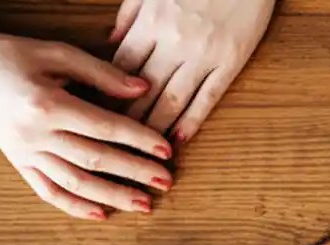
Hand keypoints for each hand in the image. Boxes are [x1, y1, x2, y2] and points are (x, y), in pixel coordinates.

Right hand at [0, 35, 174, 219]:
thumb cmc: (13, 56)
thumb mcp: (57, 53)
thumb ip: (101, 73)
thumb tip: (142, 90)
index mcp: (47, 104)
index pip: (103, 128)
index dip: (138, 140)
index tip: (165, 151)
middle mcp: (35, 134)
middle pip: (94, 159)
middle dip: (134, 173)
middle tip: (166, 181)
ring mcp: (25, 153)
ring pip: (75, 183)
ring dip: (113, 196)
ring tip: (144, 205)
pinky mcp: (18, 163)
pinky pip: (48, 192)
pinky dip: (75, 206)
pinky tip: (102, 215)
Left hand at [111, 0, 275, 141]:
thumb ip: (130, 12)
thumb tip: (111, 41)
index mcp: (152, 20)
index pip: (121, 66)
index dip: (107, 92)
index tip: (98, 111)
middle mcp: (174, 40)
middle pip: (142, 88)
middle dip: (126, 118)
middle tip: (115, 142)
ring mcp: (204, 53)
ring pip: (172, 98)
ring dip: (156, 126)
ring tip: (144, 147)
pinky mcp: (231, 60)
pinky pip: (208, 97)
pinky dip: (192, 121)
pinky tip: (180, 138)